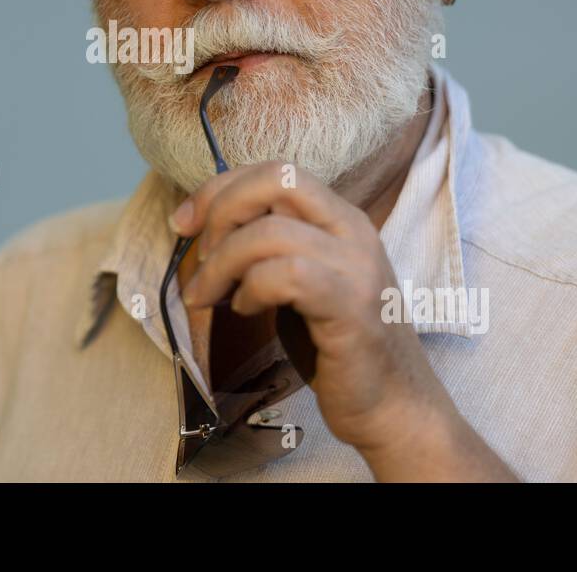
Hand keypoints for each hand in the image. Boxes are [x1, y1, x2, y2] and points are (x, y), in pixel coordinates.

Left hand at [172, 160, 516, 480]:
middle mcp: (353, 230)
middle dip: (221, 210)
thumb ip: (267, 246)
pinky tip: (246, 310)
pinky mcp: (352, 307)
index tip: (183, 223)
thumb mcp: (297, 279)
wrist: (393, 406)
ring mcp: (357, 266)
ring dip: (222, 264)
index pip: (275, 171)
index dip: (220, 188)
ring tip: (210, 296)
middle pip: (277, 179)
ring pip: (270, 232)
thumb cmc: (334, 345)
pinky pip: (287, 275)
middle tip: (200, 256)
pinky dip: (252, 288)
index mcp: (339, 217)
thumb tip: (203, 225)